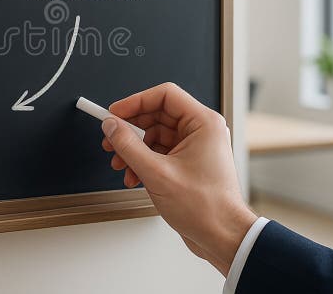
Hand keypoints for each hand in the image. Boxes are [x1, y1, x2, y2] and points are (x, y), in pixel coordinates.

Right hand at [101, 82, 256, 275]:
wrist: (222, 237)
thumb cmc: (206, 208)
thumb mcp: (157, 173)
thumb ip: (128, 146)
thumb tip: (111, 126)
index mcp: (203, 123)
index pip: (164, 95)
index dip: (135, 101)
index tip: (114, 113)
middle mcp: (200, 131)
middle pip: (156, 115)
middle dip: (130, 130)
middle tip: (111, 140)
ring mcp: (193, 147)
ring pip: (153, 135)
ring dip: (133, 150)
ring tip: (120, 164)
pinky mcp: (186, 163)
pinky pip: (158, 152)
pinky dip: (141, 162)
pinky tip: (132, 176)